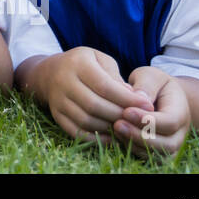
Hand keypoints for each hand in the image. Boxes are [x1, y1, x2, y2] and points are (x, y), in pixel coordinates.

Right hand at [22, 48, 153, 144]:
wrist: (50, 72)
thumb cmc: (84, 64)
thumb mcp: (100, 60)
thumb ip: (117, 78)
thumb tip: (134, 98)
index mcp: (78, 63)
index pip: (104, 86)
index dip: (127, 99)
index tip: (148, 106)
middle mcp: (63, 81)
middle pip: (94, 105)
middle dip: (120, 115)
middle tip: (138, 120)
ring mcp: (57, 99)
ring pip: (86, 120)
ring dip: (109, 127)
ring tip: (126, 127)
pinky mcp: (56, 114)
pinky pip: (76, 131)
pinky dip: (95, 138)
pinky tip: (111, 137)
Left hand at [114, 66, 189, 154]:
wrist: (162, 98)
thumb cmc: (155, 85)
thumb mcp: (152, 76)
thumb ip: (146, 85)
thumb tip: (138, 97)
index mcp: (180, 112)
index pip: (170, 122)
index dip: (148, 120)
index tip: (126, 111)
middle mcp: (179, 133)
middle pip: (166, 144)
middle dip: (140, 136)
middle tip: (117, 124)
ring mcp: (170, 145)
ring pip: (156, 154)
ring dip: (134, 144)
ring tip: (115, 128)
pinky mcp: (157, 152)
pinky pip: (147, 158)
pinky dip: (132, 150)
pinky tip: (116, 136)